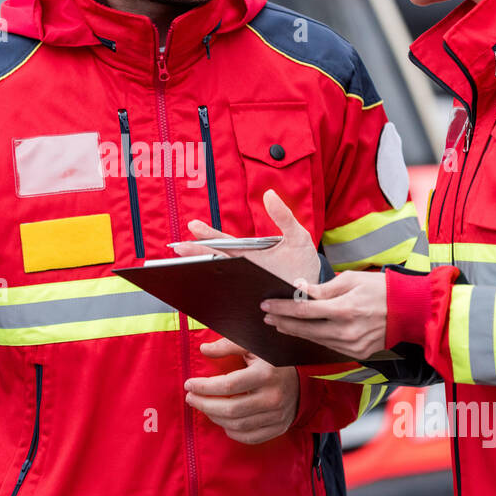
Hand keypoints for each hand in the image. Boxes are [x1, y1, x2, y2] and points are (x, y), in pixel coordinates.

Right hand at [173, 188, 320, 286]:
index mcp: (249, 253)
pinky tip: (207, 296)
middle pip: (215, 259)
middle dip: (196, 254)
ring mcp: (245, 284)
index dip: (208, 235)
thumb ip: (284, 216)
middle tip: (178, 249)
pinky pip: (233, 299)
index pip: (224, 242)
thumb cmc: (304, 263)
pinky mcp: (251, 301)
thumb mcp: (297, 236)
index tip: (193, 226)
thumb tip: (268, 194)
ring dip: (203, 274)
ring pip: (220, 279)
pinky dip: (220, 298)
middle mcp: (243, 269)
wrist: (316, 294)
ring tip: (186, 270)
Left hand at [185, 336, 299, 443]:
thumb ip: (228, 345)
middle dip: (204, 404)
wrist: (302, 380)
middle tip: (190, 398)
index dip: (204, 387)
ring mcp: (277, 416)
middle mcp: (273, 397)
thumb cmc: (273, 360)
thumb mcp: (254, 345)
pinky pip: (250, 438)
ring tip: (203, 407)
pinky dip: (232, 432)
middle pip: (230, 410)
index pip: (227, 386)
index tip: (189, 384)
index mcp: (266, 374)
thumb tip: (204, 349)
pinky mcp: (279, 428)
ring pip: (237, 426)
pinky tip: (222, 421)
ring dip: (214, 418)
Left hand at [260, 271, 386, 361]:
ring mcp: (352, 346)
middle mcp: (347, 331)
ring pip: (314, 340)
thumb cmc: (381, 289)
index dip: (282, 308)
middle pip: (304, 329)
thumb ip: (323, 288)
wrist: (410, 310)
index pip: (303, 310)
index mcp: (345, 309)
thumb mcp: (352, 279)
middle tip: (266, 317)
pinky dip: (313, 339)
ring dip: (294, 332)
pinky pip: (328, 347)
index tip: (266, 305)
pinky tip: (302, 332)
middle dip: (282, 322)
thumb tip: (299, 289)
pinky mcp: (357, 354)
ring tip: (280, 324)